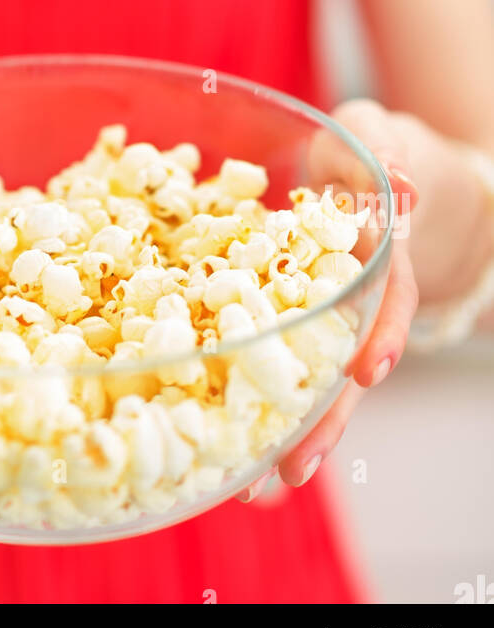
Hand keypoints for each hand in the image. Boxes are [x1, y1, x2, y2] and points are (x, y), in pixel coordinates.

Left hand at [243, 98, 420, 497]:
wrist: (351, 162)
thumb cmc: (359, 149)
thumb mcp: (370, 141)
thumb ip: (385, 159)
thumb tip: (403, 186)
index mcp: (376, 257)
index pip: (388, 301)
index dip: (382, 335)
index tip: (370, 372)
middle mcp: (351, 300)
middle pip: (345, 368)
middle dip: (326, 419)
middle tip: (296, 468)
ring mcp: (318, 317)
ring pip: (307, 384)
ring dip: (283, 432)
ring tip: (250, 486)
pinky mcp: (279, 319)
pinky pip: (266, 367)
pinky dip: (248, 407)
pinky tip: (224, 454)